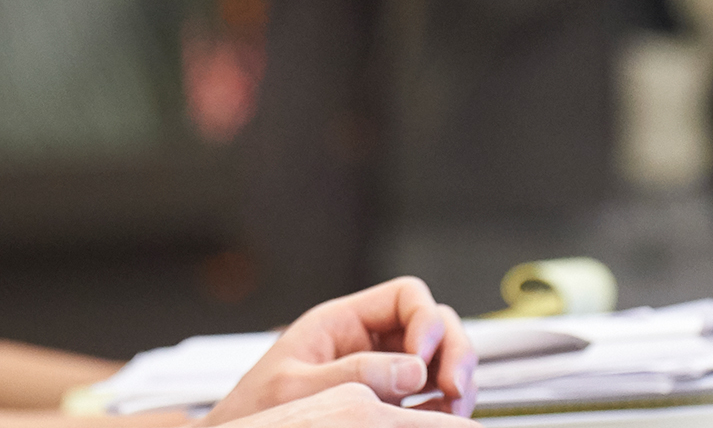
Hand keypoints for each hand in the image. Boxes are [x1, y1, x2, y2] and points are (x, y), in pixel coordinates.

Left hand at [200, 277, 476, 424]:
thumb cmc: (255, 410)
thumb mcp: (296, 387)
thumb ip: (352, 374)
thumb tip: (412, 370)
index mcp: (342, 322)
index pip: (406, 297)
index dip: (425, 320)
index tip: (423, 359)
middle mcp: (369, 341)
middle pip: (435, 326)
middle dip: (454, 351)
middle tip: (454, 387)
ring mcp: (382, 373)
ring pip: (440, 360)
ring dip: (457, 380)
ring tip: (455, 408)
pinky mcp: (388, 405)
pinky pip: (431, 395)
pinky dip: (445, 405)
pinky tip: (444, 418)